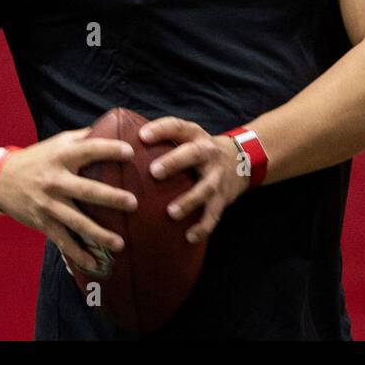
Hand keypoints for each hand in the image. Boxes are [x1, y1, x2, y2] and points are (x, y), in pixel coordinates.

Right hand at [0, 129, 139, 273]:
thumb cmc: (37, 158)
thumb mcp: (57, 142)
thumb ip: (83, 137)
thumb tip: (114, 129)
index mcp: (61, 157)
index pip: (88, 150)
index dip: (109, 149)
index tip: (130, 152)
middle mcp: (55, 181)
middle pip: (86, 190)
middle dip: (110, 198)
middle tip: (133, 203)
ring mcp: (48, 204)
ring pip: (77, 222)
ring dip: (99, 234)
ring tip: (120, 243)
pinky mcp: (43, 222)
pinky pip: (63, 241)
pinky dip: (79, 254)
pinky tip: (95, 264)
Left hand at [139, 117, 250, 243]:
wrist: (243, 160)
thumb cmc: (200, 150)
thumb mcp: (188, 138)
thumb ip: (163, 140)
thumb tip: (121, 145)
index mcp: (195, 136)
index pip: (178, 127)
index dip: (161, 129)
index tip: (142, 136)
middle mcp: (208, 154)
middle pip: (193, 154)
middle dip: (175, 162)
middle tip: (154, 172)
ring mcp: (217, 177)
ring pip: (205, 189)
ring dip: (189, 200)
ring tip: (171, 212)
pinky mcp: (222, 198)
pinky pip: (213, 215)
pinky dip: (203, 227)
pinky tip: (189, 237)